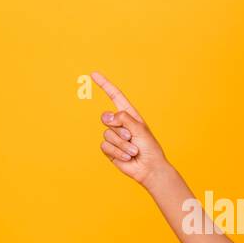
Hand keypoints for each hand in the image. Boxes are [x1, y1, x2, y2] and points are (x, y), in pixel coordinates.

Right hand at [91, 70, 170, 188]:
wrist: (149, 168)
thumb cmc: (149, 148)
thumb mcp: (140, 128)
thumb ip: (124, 118)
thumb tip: (107, 116)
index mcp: (129, 115)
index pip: (115, 96)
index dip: (104, 85)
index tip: (94, 74)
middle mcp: (120, 124)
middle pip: (107, 118)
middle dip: (120, 130)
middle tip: (132, 138)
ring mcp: (113, 137)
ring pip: (107, 134)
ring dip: (122, 144)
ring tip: (133, 151)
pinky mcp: (109, 149)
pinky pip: (105, 146)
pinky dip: (117, 152)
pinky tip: (127, 157)